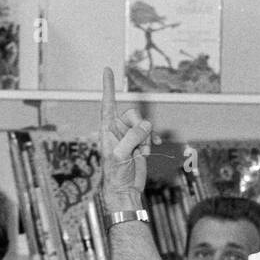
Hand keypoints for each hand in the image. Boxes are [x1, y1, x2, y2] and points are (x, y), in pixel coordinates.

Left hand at [99, 67, 151, 202]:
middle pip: (133, 115)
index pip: (108, 104)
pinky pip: (150, 133)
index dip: (108, 87)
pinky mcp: (139, 143)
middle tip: (139, 146)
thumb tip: (146, 125)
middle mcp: (117, 130)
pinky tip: (153, 147)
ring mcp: (129, 136)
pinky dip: (153, 139)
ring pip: (144, 125)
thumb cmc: (116, 174)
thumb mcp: (121, 154)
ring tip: (141, 153)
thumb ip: (132, 137)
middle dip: (139, 129)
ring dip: (146, 138)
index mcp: (107, 130)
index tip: (107, 69)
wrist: (125, 190)